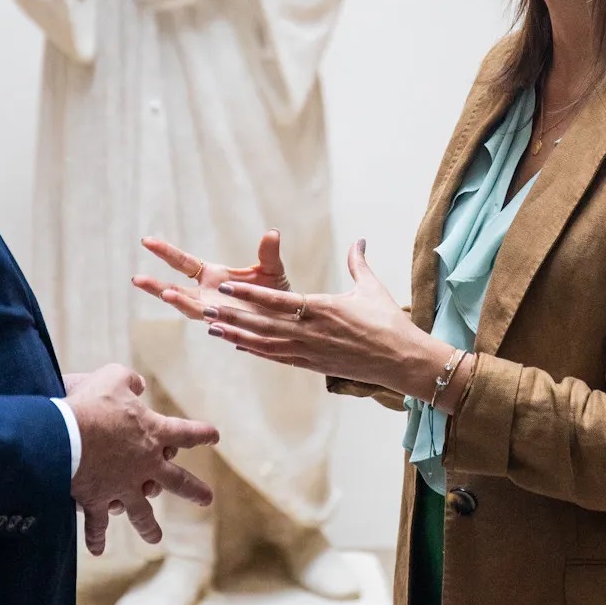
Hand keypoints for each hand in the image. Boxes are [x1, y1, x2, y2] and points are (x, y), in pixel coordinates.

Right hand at [65, 364, 218, 555]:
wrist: (66, 436)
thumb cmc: (92, 404)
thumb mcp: (113, 378)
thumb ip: (129, 380)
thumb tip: (138, 385)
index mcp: (153, 434)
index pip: (185, 433)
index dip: (201, 433)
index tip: (214, 436)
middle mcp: (145, 466)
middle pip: (177, 481)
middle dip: (193, 490)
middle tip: (206, 499)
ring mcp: (123, 487)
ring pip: (142, 512)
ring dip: (148, 527)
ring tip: (155, 539)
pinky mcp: (98, 500)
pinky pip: (99, 523)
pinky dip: (96, 537)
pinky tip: (99, 550)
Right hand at [132, 230, 292, 322]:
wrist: (289, 320)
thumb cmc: (277, 294)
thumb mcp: (272, 270)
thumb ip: (268, 253)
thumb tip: (272, 232)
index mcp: (213, 276)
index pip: (183, 262)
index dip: (165, 252)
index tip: (146, 241)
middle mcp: (207, 295)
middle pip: (175, 288)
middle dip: (156, 285)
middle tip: (137, 279)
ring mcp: (214, 312)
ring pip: (189, 307)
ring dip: (178, 301)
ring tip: (166, 294)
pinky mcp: (226, 326)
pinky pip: (212, 321)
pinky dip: (206, 316)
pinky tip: (201, 313)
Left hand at [201, 240, 449, 398]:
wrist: (402, 360)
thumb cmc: (389, 322)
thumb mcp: (371, 288)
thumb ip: (358, 263)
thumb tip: (359, 239)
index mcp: (322, 308)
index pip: (278, 300)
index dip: (249, 294)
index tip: (226, 286)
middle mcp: (311, 332)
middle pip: (263, 323)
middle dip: (232, 315)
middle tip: (204, 308)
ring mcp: (309, 351)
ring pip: (265, 342)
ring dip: (237, 334)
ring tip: (212, 327)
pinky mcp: (312, 365)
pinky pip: (277, 357)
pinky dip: (256, 350)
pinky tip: (238, 344)